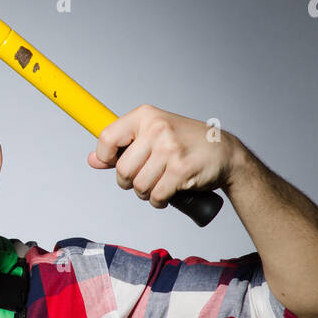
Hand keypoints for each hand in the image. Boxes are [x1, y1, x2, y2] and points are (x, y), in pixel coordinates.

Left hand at [88, 105, 241, 206]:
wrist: (224, 151)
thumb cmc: (186, 143)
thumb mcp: (153, 135)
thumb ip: (123, 147)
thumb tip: (93, 160)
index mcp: (145, 116)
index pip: (107, 138)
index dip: (104, 158)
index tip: (112, 164)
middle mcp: (157, 129)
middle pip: (122, 170)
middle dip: (129, 182)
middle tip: (143, 178)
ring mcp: (170, 149)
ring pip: (139, 186)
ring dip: (147, 192)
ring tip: (160, 183)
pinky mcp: (181, 169)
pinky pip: (156, 195)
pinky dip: (159, 200)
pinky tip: (168, 192)